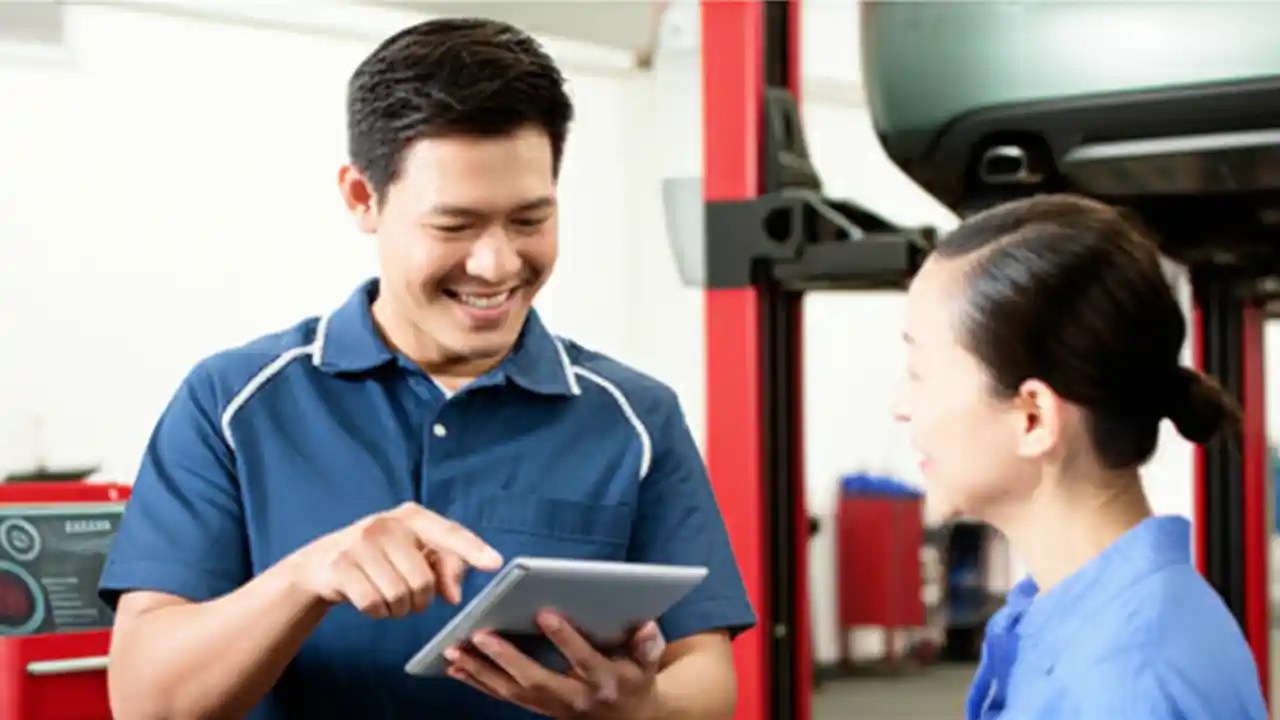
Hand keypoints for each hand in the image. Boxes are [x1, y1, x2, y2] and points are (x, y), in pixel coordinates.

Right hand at [285, 501, 502, 618]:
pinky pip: (375, 606)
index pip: (449, 533)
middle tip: (409, 596)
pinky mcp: (340, 567)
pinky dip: (378, 613)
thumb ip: (444, 568)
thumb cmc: (380, 557)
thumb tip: (454, 596)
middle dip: (420, 601)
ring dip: (399, 609)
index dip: (474, 549)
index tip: (495, 564)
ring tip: (388, 596)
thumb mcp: (413, 553)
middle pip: (424, 582)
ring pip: (400, 597)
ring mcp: (360, 544)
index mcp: (412, 516)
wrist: (322, 563)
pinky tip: (370, 600)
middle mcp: (386, 524)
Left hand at [445, 612, 666, 718]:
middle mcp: (576, 699)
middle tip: (481, 634)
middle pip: (537, 681)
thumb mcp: (648, 661)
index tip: (544, 613)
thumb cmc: (635, 678)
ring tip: (454, 650)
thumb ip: (648, 644)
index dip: (566, 639)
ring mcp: (553, 708)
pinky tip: (456, 666)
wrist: (629, 719)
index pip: (584, 659)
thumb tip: (646, 625)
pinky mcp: (537, 709)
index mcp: (606, 681)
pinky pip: (503, 697)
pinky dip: (478, 682)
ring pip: (512, 692)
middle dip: (506, 659)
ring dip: (481, 672)